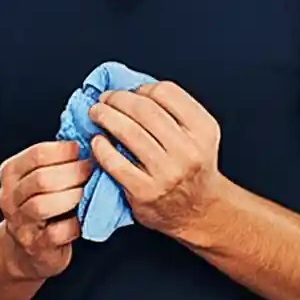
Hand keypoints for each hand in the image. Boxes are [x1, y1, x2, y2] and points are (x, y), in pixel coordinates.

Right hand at [0, 141, 91, 280]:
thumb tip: (88, 136)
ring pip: (43, 205)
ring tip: (88, 191)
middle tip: (92, 169)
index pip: (37, 154)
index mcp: (10, 173)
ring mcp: (20, 223)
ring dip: (73, 195)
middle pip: (42, 179)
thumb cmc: (41, 203)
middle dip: (73, 172)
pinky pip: (57, 232)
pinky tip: (84, 216)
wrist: (26, 248)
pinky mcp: (36, 246)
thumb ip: (56, 159)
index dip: (65, 150)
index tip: (84, 149)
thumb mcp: (39, 176)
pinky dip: (75, 223)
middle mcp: (9, 197)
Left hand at [88, 81, 225, 239]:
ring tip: (96, 113)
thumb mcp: (199, 134)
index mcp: (203, 130)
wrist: (199, 210)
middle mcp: (188, 150)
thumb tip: (133, 90)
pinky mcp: (145, 191)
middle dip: (118, 99)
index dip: (141, 88)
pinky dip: (101, 147)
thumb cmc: (192, 168)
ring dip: (105, 116)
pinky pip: (115, 162)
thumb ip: (175, 111)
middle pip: (144, 109)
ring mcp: (167, 173)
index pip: (166, 93)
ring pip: (128, 131)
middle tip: (105, 99)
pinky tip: (98, 141)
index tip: (130, 93)